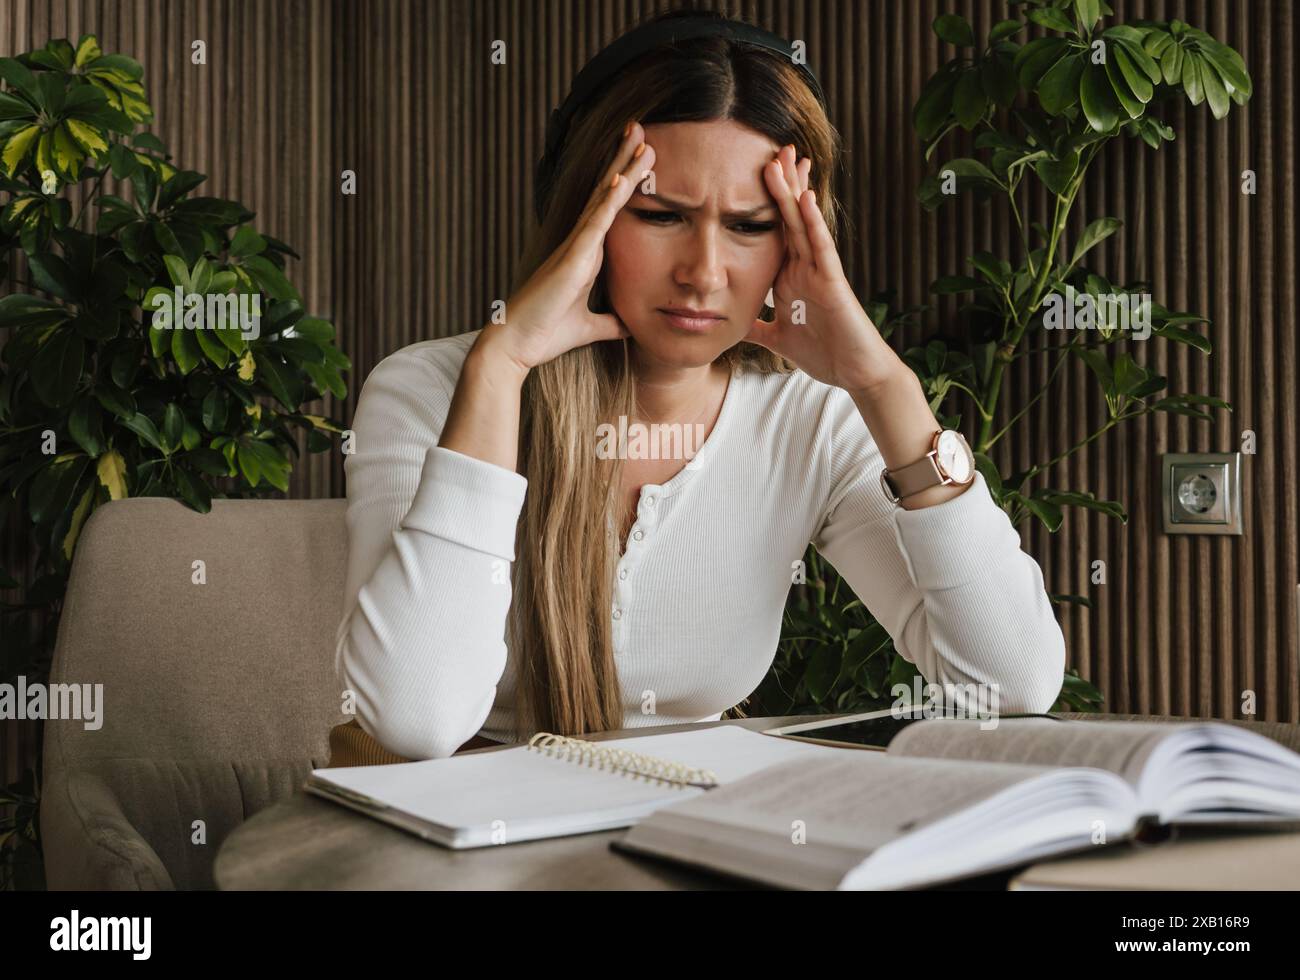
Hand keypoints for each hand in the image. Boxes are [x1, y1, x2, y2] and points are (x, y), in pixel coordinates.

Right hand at [480, 121, 656, 376]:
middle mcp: (579, 244)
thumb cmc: (544, 334)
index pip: (609, 210)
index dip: (625, 182)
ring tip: (640, 139)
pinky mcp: (571, 260)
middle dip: (623, 160)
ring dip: (622, 169)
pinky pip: (594, 225)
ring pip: (603, 200)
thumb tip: (630, 325)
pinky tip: (621, 178)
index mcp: (584, 255)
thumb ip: (610, 322)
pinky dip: (609, 202)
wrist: (514, 345)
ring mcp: (574, 248)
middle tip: (640, 128)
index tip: (642, 156)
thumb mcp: (589, 328)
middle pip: (605, 194)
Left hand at [743, 145, 903, 394]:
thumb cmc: (824, 353)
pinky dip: (813, 224)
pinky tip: (806, 199)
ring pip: (803, 224)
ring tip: (781, 159)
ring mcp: (820, 272)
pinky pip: (821, 248)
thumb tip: (732, 325)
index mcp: (790, 277)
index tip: (751, 177)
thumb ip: (758, 328)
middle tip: (770, 149)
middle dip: (781, 186)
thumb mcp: (778, 339)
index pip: (773, 234)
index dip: (764, 206)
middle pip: (788, 219)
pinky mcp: (833, 282)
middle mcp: (805, 268)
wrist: (855, 373)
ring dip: (792, 192)